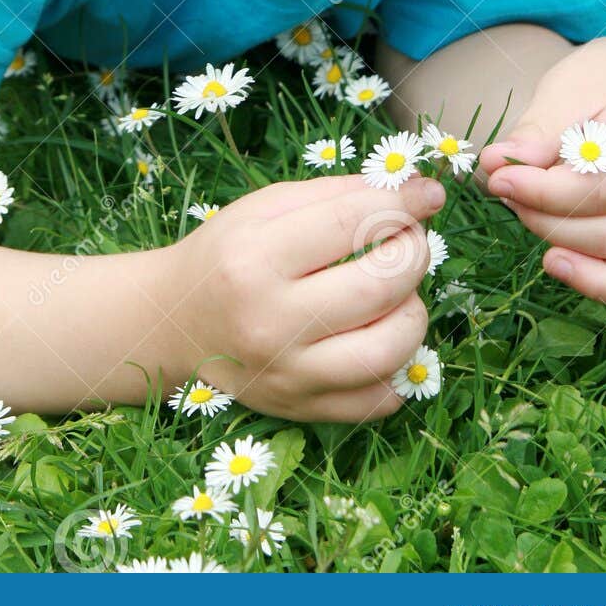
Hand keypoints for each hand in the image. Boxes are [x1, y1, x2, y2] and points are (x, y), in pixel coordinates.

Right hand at [160, 172, 445, 421]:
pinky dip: (398, 367)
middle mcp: (270, 322)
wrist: (177, 323)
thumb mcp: (265, 207)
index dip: (402, 205)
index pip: (351, 224)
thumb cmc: (226, 253)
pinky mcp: (302, 411)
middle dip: (414, 253)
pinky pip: (379, 399)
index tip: (429, 195)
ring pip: (390, 349)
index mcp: (254, 259)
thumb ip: (337, 195)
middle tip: (409, 240)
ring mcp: (288, 375)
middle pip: (380, 286)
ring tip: (398, 291)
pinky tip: (382, 335)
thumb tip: (415, 194)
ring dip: (413, 310)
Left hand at [478, 37, 605, 329]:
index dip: (545, 193)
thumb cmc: (596, 85)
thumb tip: (496, 166)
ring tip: (547, 257)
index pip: (604, 188)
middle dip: (551, 226)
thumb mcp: (564, 91)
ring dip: (590, 274)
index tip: (498, 179)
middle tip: (507, 198)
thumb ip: (535, 134)